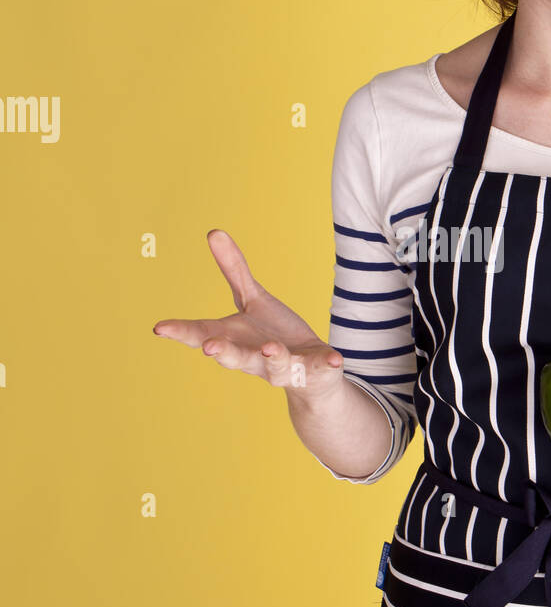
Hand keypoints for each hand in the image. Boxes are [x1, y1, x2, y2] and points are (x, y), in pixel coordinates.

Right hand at [153, 228, 343, 399]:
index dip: (181, 332)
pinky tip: (335, 359)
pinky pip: (320, 369)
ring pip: (275, 366)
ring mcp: (285, 367)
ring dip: (272, 357)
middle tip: (208, 348)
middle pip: (236, 357)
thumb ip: (233, 269)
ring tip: (270, 347)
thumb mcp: (253, 299)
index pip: (203, 334)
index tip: (159, 327)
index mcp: (235, 339)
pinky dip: (326, 365)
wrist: (310, 375)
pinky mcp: (314, 370)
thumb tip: (213, 231)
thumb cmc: (273, 334)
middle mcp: (255, 357)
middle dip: (224, 352)